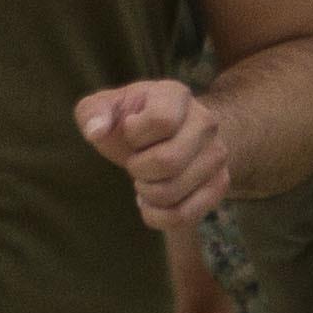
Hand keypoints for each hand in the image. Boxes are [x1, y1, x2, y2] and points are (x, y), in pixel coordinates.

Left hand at [76, 79, 228, 228]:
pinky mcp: (220, 184)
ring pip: (174, 192)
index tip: (130, 132)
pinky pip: (186, 216)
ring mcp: (216, 154)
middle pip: (168, 161)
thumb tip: (96, 132)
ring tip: (145, 181)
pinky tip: (152, 203)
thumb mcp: (106, 109)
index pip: (161, 121)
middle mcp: (205, 121)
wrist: (167, 136)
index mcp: (175, 95)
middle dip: (138, 169)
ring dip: (147, 193)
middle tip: (135, 163)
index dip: (135, 134)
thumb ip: (93, 113)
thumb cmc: (130, 122)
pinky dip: (159, 217)